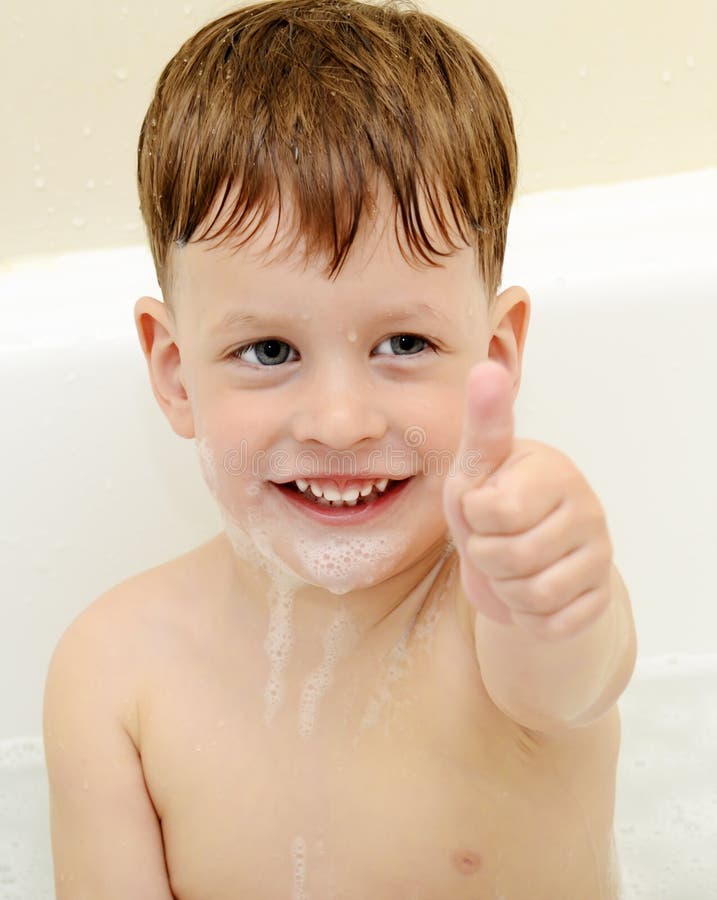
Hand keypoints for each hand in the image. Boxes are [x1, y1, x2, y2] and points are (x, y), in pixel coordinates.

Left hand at [442, 360, 613, 640]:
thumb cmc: (492, 506)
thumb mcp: (475, 468)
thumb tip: (486, 368)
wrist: (518, 564)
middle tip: (493, 542)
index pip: (494, 510)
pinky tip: (529, 592)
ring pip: (533, 594)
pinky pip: (551, 623)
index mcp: (553, 469)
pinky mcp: (600, 597)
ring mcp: (600, 554)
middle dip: (485, 557)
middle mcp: (587, 507)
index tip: (482, 507)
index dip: (474, 518)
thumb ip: (483, 423)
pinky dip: (526, 617)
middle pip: (511, 557)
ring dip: (504, 589)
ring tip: (509, 567)